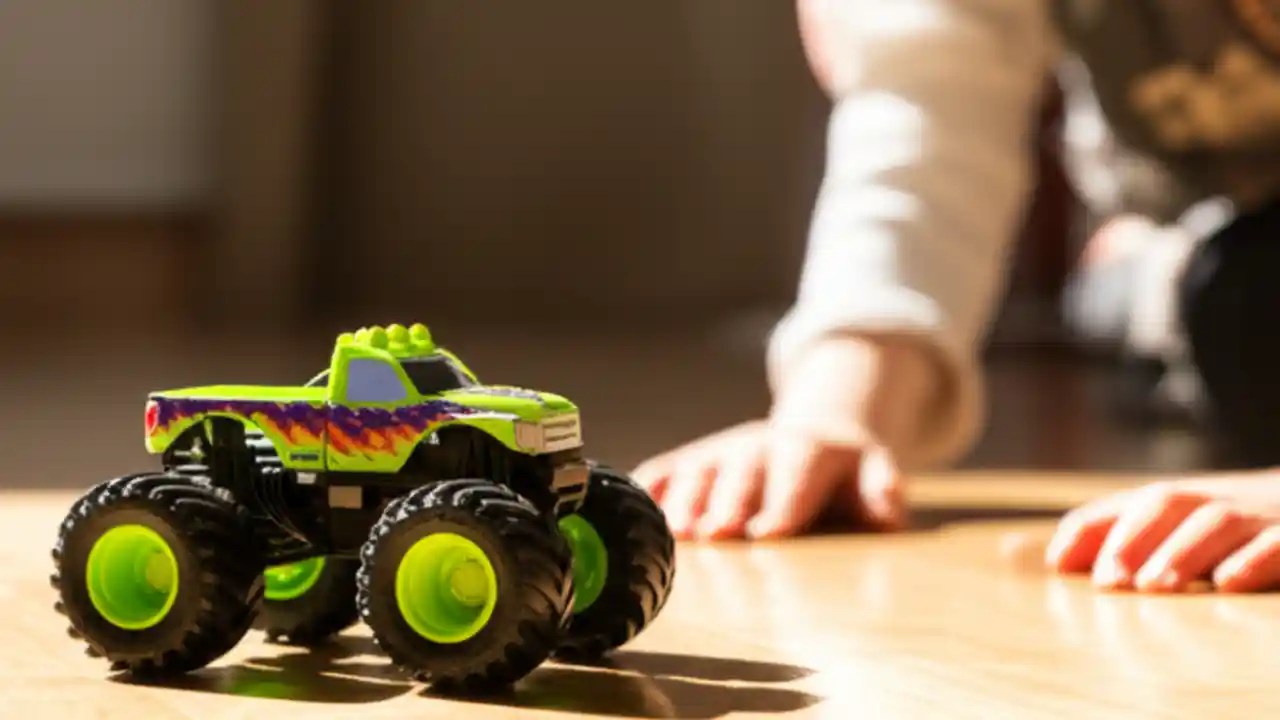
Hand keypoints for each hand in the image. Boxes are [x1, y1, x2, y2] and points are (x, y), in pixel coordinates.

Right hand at [634, 333, 937, 539]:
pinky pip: (661, 470)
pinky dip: (645, 489)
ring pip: (696, 472)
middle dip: (727, 502)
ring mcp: (718, 452)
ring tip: (675, 534)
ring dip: (683, 501)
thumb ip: (883, 493)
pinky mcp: (688, 460)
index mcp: (806, 451)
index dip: (783, 503)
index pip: (796, 476)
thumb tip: (887, 515)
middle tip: (717, 535)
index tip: (770, 534)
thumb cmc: (843, 475)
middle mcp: (757, 447)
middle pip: (741, 474)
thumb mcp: (874, 474)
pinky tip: (632, 510)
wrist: (812, 435)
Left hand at [1045, 474, 1279, 591]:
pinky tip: (1227, 582)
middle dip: (1131, 539)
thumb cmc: (1243, 533)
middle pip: (1170, 503)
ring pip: (1219, 521)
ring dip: (1182, 551)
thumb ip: (1128, 540)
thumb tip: (1058, 560)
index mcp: (1191, 499)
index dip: (1092, 527)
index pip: (1131, 503)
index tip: (1058, 566)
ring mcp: (1264, 514)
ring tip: (1152, 587)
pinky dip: (1254, 558)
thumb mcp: (1186, 531)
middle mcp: (1223, 499)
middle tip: (1107, 583)